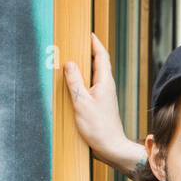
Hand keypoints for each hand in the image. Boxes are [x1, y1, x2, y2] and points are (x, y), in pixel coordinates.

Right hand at [63, 32, 134, 166]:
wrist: (111, 148)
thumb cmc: (98, 127)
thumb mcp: (82, 102)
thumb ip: (75, 81)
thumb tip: (70, 63)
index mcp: (104, 82)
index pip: (101, 55)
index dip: (94, 43)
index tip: (87, 33)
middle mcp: (107, 86)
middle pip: (99, 63)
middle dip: (89, 51)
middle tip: (77, 42)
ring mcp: (105, 95)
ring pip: (95, 75)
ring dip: (85, 65)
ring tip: (73, 58)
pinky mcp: (100, 104)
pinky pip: (91, 86)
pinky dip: (84, 79)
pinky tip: (75, 82)